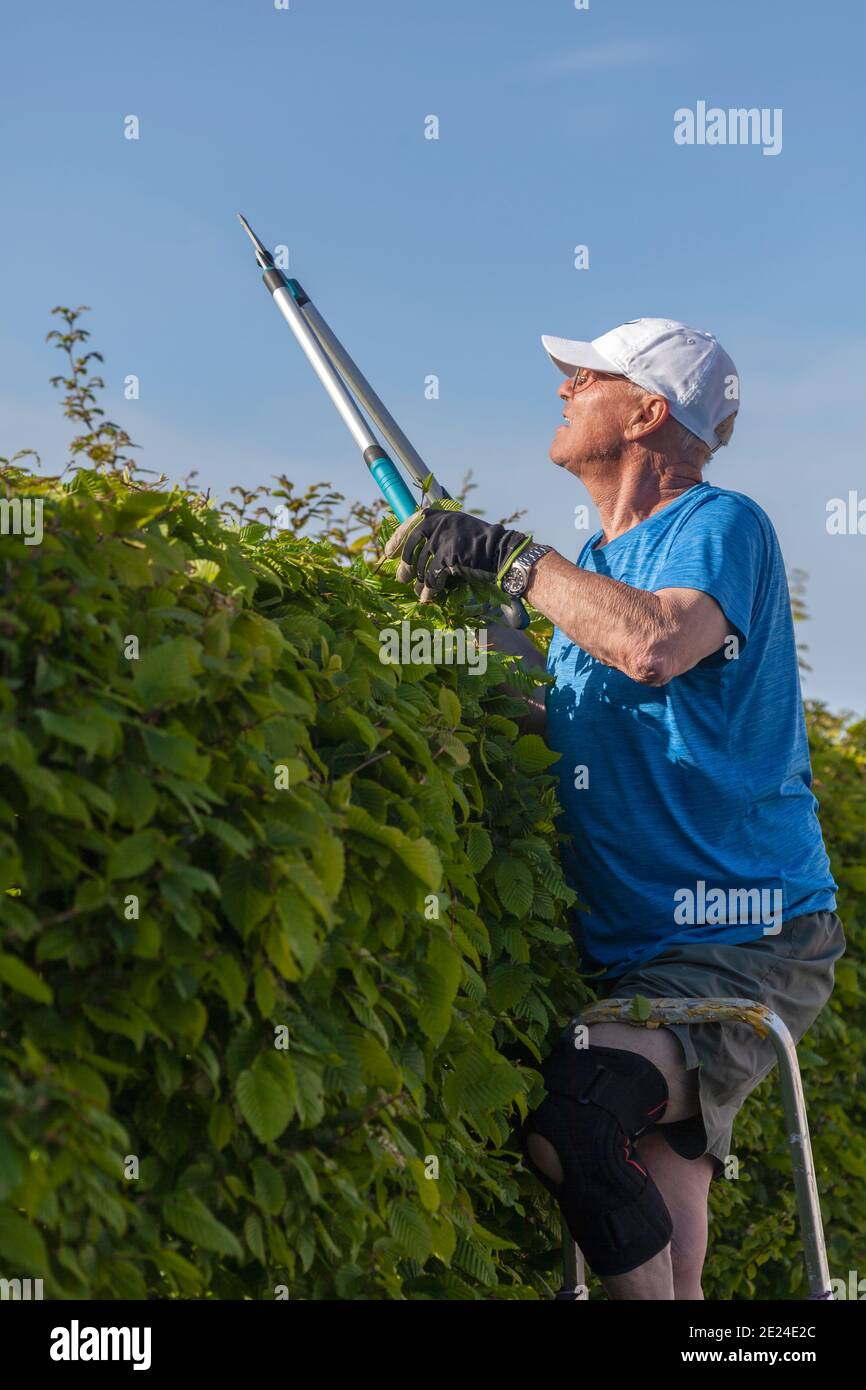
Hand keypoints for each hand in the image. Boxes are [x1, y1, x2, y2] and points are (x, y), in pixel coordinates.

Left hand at [383, 506, 529, 600]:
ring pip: (421, 567)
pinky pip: (432, 578)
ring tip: (420, 591)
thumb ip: (436, 533)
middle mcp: (437, 525)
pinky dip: (429, 590)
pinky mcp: (448, 558)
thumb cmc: (479, 543)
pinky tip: (428, 598)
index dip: (396, 540)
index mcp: (437, 516)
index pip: (409, 525)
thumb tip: (413, 551)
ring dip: (419, 582)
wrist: (501, 551)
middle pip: (412, 550)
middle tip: (403, 578)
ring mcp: (442, 541)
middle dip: (406, 567)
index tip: (388, 553)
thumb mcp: (456, 528)